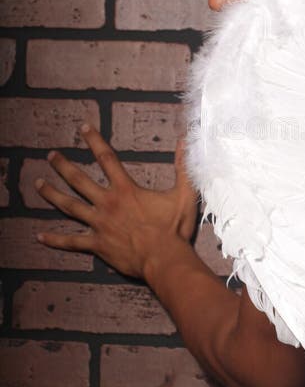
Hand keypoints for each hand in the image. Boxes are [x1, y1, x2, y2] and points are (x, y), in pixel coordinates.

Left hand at [35, 124, 198, 280]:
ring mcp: (99, 224)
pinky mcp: (97, 245)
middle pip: (79, 180)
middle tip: (51, 156)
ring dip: (52, 194)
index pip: (107, 158)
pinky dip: (55, 240)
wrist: (164, 258)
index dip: (94, 141)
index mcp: (125, 190)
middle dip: (63, 166)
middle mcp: (107, 203)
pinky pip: (71, 242)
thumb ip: (183, 167)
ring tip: (38, 184)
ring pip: (69, 206)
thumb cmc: (174, 228)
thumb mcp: (183, 194)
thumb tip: (184, 141)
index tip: (83, 128)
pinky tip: (40, 237)